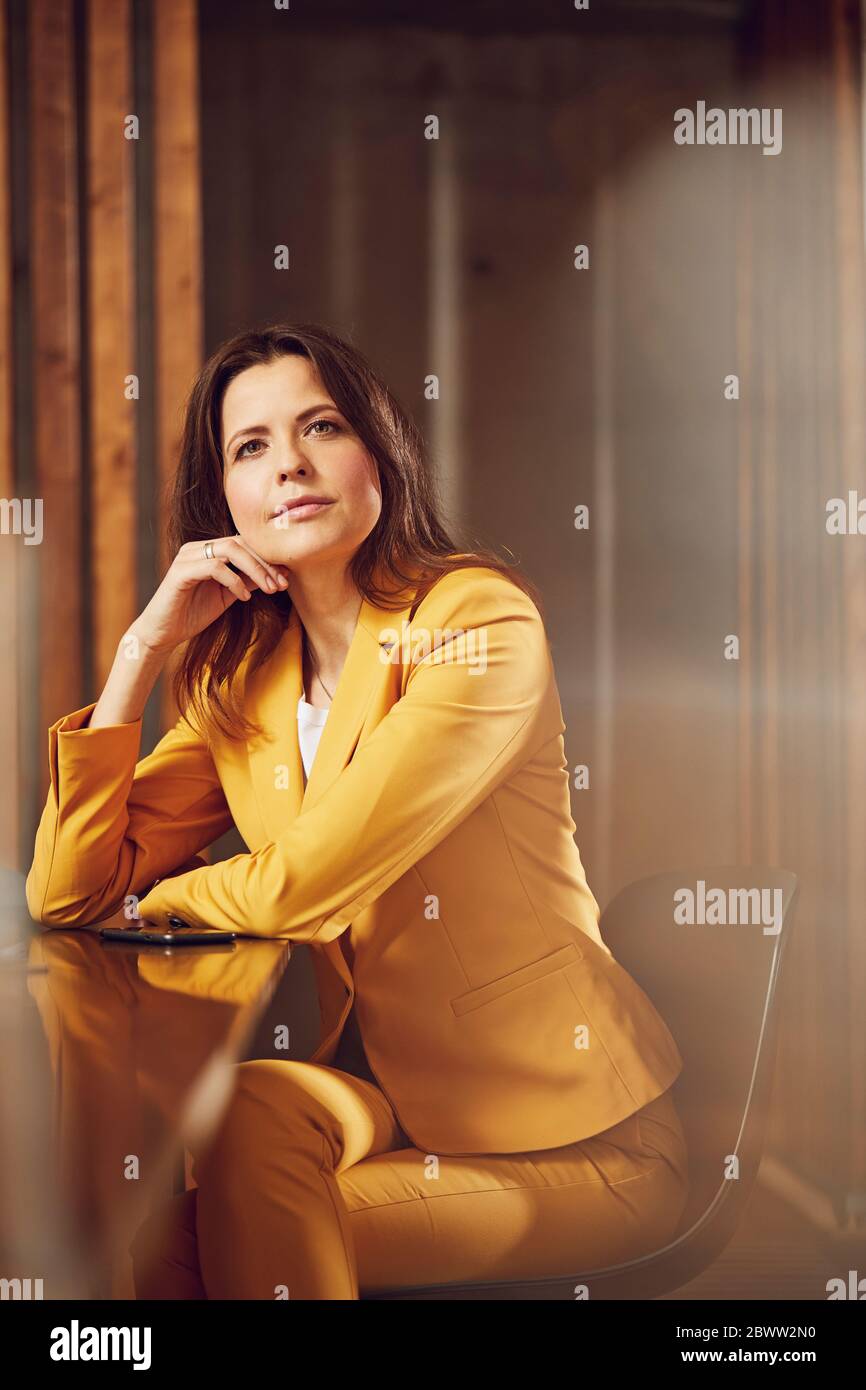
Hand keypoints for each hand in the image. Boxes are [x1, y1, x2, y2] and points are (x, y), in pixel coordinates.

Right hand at [131, 535, 290, 654]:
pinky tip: (244, 597)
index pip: (243, 543)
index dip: (267, 558)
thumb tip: (277, 574)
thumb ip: (247, 581)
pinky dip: (234, 581)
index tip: (286, 578)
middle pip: (240, 542)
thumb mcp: (228, 596)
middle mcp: (197, 548)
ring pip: (230, 549)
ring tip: (268, 589)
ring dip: (255, 569)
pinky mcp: (180, 571)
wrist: (163, 633)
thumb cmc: (193, 614)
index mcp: (208, 551)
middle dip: (265, 563)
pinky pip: (214, 567)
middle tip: (281, 584)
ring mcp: (187, 557)